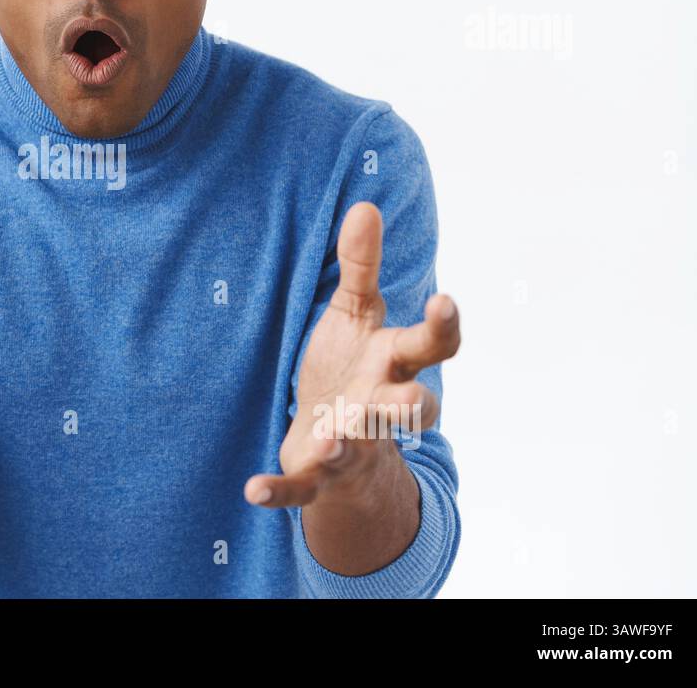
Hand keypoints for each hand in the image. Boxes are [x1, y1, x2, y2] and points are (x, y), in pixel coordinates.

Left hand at [245, 201, 460, 507]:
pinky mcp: (316, 476)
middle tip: (413, 400)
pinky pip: (301, 488)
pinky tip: (252, 490)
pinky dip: (279, 491)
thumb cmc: (351, 366)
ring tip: (332, 434)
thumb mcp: (354, 314)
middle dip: (412, 405)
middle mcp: (379, 406)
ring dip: (345, 442)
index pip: (430, 346)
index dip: (442, 326)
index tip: (444, 300)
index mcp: (393, 362)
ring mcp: (350, 444)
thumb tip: (364, 204)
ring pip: (356, 447)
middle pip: (410, 408)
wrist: (336, 440)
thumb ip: (361, 267)